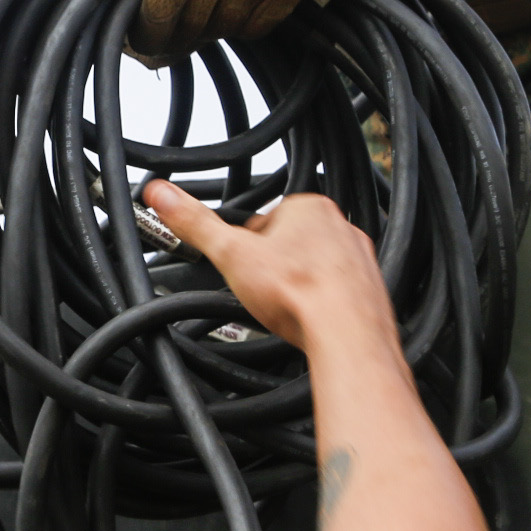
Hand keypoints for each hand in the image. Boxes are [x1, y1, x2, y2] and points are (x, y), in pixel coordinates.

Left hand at [121, 0, 388, 54]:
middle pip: (190, 15)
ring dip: (212, 27)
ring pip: (222, 24)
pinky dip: (245, 28)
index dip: (150, 20)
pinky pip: (256, 27)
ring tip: (206, 23)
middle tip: (170, 40)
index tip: (141, 35)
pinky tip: (240, 15)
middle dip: (178, 33)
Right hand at [142, 180, 396, 354]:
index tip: (241, 265)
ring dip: (298, 284)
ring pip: (315, 267)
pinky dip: (322, 303)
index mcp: (308, 207)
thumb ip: (196, 225)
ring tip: (285, 308)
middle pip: (291, 242)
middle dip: (273, 265)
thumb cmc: (299, 292)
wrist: (348, 334)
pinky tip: (309, 319)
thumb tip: (162, 196)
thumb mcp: (231, 254)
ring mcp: (357, 258)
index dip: (245, 245)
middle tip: (261, 290)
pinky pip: (338, 290)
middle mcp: (340, 227)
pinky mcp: (369, 288)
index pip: (264, 218)